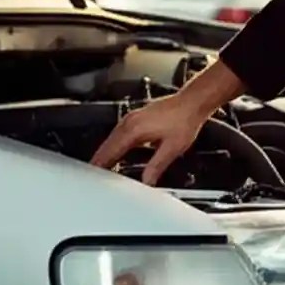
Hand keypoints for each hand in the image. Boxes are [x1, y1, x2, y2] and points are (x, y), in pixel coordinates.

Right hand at [89, 94, 209, 184]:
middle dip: (99, 159)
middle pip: (107, 144)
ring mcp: (133, 117)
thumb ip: (156, 166)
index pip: (111, 151)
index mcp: (135, 130)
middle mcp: (130, 122)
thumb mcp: (172, 148)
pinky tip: (115, 149)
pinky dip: (113, 143)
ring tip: (100, 165)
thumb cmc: (184, 120)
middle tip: (92, 174)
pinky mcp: (137, 116)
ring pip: (112, 137)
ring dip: (105, 151)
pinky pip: (119, 132)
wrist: (192, 102)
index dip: (101, 164)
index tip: (93, 175)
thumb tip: (147, 181)